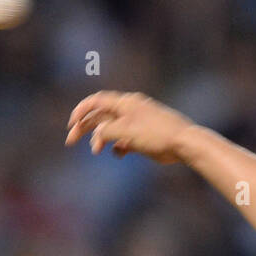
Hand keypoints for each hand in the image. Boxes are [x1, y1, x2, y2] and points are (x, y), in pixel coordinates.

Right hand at [65, 91, 193, 163]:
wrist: (184, 143)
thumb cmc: (157, 134)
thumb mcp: (127, 131)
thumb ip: (107, 131)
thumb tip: (97, 136)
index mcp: (125, 103)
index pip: (96, 101)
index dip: (81, 111)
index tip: (71, 124)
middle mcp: (129, 110)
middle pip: (100, 116)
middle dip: (85, 127)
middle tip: (71, 140)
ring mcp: (137, 124)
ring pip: (111, 129)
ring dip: (101, 139)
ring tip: (97, 151)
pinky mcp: (144, 138)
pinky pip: (125, 140)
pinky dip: (118, 146)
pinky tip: (117, 154)